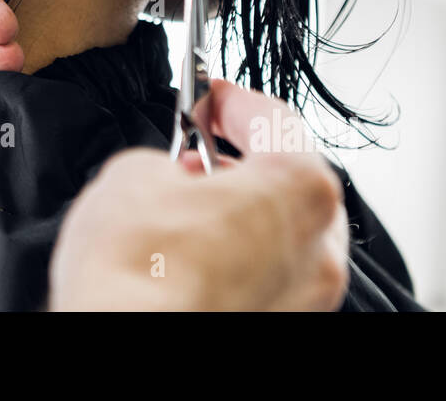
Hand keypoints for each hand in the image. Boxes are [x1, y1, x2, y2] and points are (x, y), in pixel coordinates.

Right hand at [49, 81, 348, 310]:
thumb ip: (166, 161)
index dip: (232, 101)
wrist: (125, 346)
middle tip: (194, 157)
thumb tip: (166, 176)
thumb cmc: (136, 278)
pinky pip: (267, 282)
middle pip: (288, 183)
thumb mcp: (132, 173)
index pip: (275, 119)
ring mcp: (306, 301)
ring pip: (281, 239)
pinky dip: (237, 264)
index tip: (211, 98)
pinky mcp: (282, 329)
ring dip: (240, 218)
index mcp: (298, 188)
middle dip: (240, 164)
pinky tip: (189, 261)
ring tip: (184, 215)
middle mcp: (320, 249)